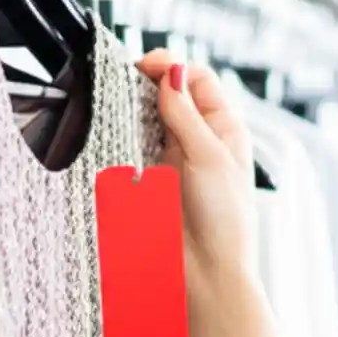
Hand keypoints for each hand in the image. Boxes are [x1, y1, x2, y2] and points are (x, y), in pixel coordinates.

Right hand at [136, 50, 258, 295]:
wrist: (206, 271)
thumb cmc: (224, 220)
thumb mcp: (209, 158)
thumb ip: (186, 115)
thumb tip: (172, 73)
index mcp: (224, 130)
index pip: (197, 80)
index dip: (173, 66)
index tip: (147, 65)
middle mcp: (199, 140)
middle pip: (170, 94)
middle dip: (148, 81)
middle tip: (125, 78)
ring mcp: (173, 158)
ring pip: (147, 117)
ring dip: (133, 105)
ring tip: (116, 99)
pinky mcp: (150, 178)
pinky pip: (132, 145)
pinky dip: (122, 132)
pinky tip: (113, 126)